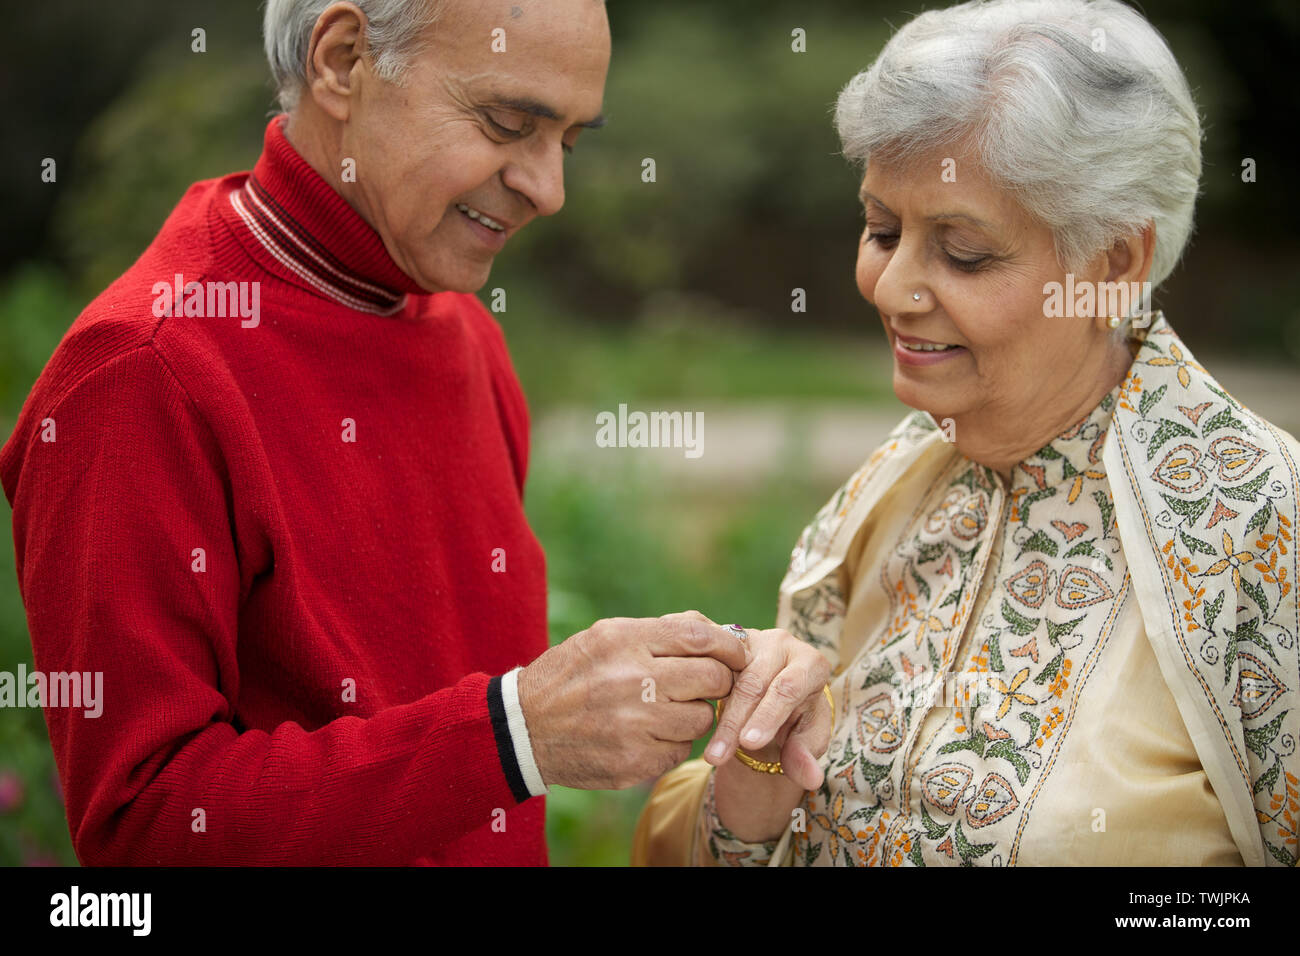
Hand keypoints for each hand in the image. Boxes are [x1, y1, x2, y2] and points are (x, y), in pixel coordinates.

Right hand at [517, 611, 747, 789]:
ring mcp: (634, 725)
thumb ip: (662, 631)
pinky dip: (671, 743)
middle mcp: (632, 680)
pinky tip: (646, 736)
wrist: (525, 728)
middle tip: (706, 686)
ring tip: (666, 711)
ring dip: (694, 716)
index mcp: (625, 640)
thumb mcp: (607, 636)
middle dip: (719, 683)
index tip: (738, 654)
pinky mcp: (633, 762)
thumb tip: (720, 631)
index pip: (700, 637)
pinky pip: (679, 751)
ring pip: (701, 720)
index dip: (729, 646)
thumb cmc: (573, 674)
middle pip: (712, 680)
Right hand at [703, 627, 831, 843]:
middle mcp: (781, 644)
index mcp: (810, 662)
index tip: (750, 743)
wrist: (775, 703)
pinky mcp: (724, 646)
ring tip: (709, 753)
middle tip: (720, 756)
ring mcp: (750, 642)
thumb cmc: (797, 720)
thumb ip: (807, 754)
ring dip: (716, 716)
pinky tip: (690, 721)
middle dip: (736, 722)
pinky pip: (707, 668)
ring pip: (726, 676)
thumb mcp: (807, 738)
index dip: (768, 715)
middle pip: (754, 682)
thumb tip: (811, 779)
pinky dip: (699, 695)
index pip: (789, 686)